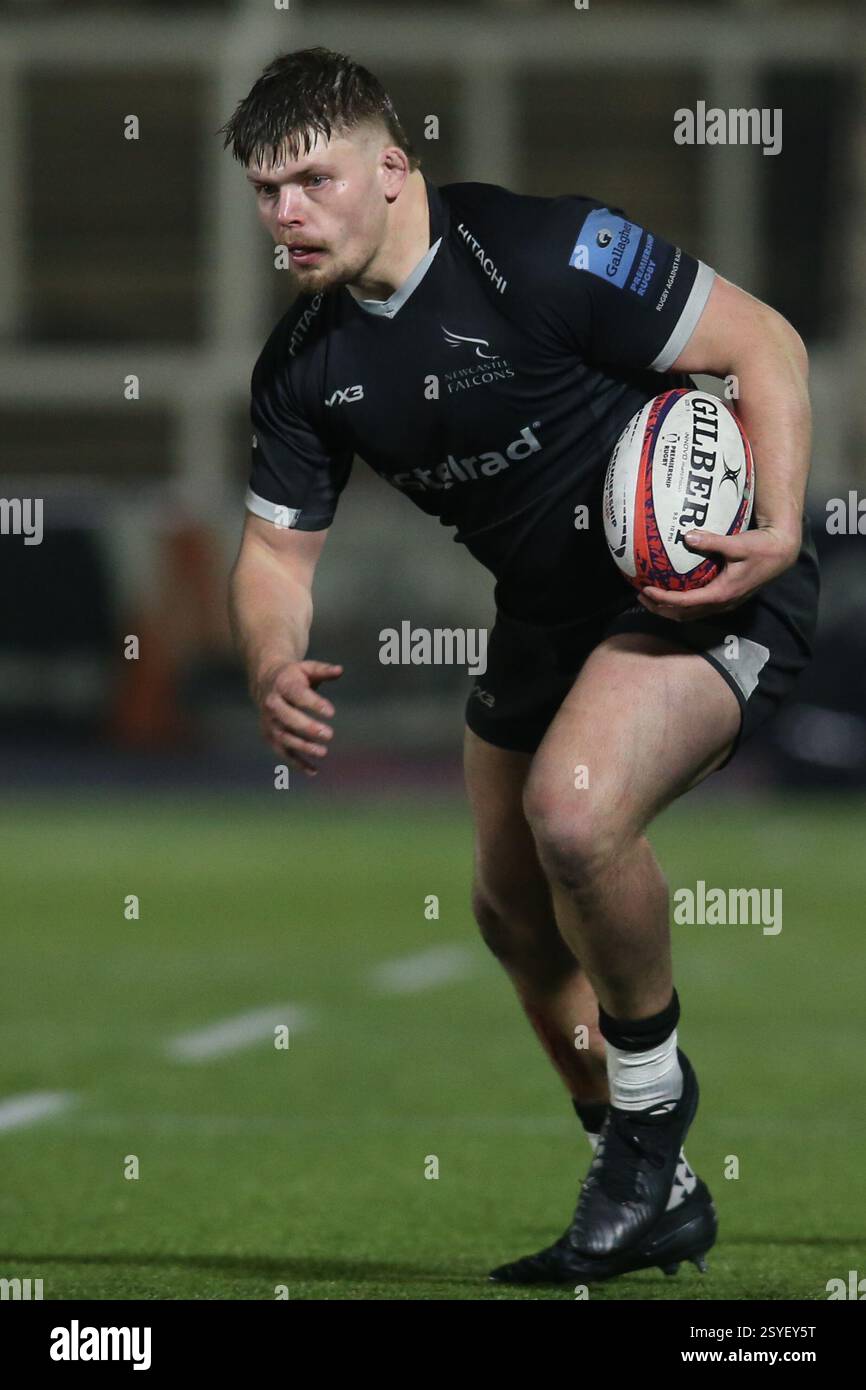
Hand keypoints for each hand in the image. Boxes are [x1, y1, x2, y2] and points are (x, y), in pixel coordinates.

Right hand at [254, 659, 342, 775]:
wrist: (265, 682)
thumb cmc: (293, 676)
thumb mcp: (307, 668)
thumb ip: (324, 670)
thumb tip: (340, 670)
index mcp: (282, 685)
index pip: (297, 694)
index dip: (313, 703)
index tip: (331, 712)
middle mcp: (272, 704)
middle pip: (287, 718)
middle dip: (307, 727)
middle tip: (329, 734)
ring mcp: (270, 722)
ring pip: (284, 737)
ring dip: (303, 746)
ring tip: (323, 752)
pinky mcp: (271, 736)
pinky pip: (283, 752)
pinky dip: (296, 763)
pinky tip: (313, 771)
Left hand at [638, 525, 799, 621]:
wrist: (782, 554)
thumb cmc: (761, 548)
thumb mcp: (737, 543)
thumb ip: (712, 541)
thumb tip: (686, 536)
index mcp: (722, 593)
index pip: (685, 602)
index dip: (663, 599)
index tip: (646, 591)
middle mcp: (722, 603)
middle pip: (684, 614)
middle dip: (660, 609)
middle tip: (641, 596)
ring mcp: (725, 603)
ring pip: (691, 614)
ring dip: (670, 609)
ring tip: (652, 597)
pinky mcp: (726, 598)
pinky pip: (699, 607)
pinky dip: (682, 604)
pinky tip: (673, 591)